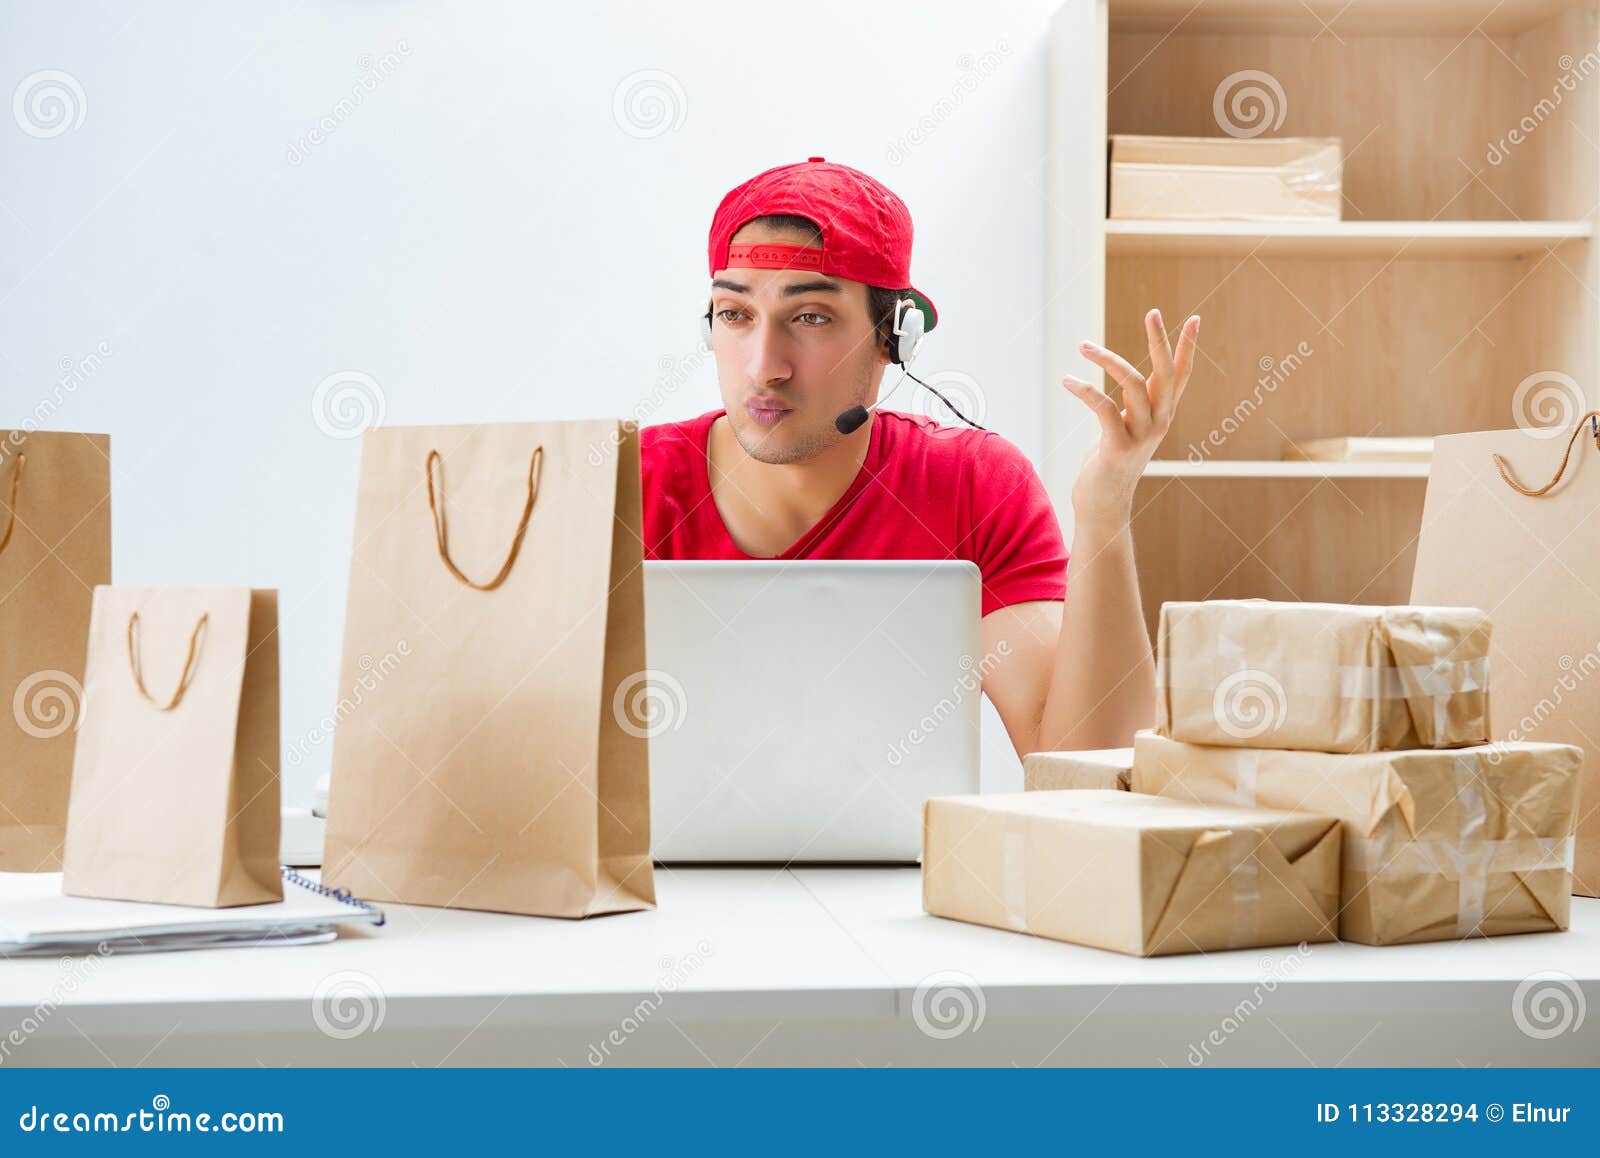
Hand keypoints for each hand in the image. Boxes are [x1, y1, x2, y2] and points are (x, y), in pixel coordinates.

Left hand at [1063, 308, 1199, 528]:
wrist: (1103, 505)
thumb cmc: (1109, 464)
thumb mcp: (1126, 429)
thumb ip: (1132, 407)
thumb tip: (1129, 381)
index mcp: (1162, 415)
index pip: (1180, 376)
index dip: (1188, 348)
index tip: (1196, 319)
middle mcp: (1159, 422)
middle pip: (1164, 373)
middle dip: (1160, 341)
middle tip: (1153, 312)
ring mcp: (1142, 435)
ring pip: (1133, 384)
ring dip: (1106, 361)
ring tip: (1083, 345)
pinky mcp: (1119, 446)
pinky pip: (1103, 407)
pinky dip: (1085, 390)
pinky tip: (1067, 381)